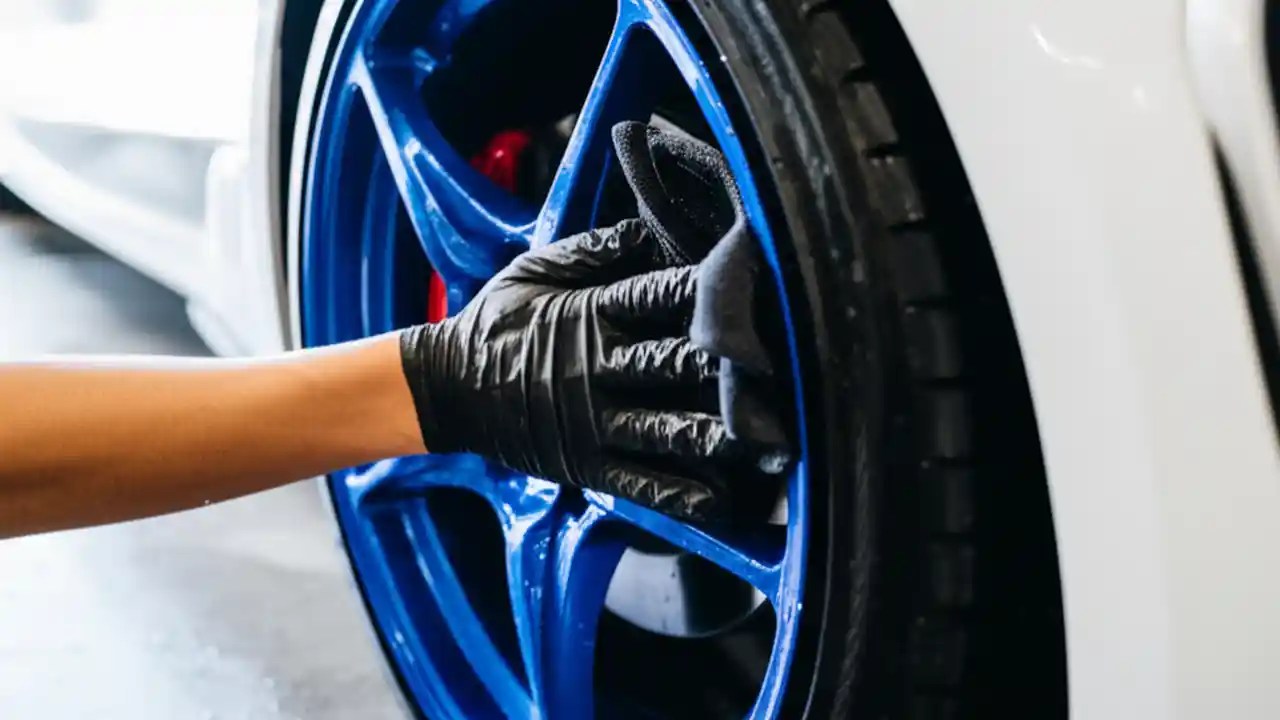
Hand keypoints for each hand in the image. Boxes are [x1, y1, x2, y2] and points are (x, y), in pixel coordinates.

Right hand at [400, 223, 751, 520]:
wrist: (443, 389)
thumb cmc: (495, 323)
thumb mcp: (533, 269)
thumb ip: (592, 249)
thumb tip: (647, 228)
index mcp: (591, 314)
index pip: (662, 294)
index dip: (713, 289)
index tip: (760, 283)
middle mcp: (599, 369)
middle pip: (677, 363)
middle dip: (732, 367)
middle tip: (787, 370)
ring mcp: (595, 422)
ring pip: (669, 429)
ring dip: (722, 435)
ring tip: (773, 443)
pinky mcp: (588, 465)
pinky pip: (642, 484)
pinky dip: (682, 495)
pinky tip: (723, 501)